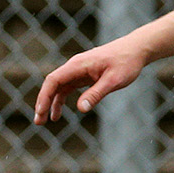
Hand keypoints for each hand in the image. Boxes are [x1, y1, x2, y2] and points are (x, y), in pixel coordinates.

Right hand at [33, 40, 147, 124]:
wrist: (135, 50)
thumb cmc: (125, 62)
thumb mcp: (113, 80)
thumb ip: (96, 94)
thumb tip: (80, 109)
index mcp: (78, 65)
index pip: (53, 80)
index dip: (44, 96)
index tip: (40, 112)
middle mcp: (74, 66)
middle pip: (52, 84)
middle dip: (43, 102)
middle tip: (38, 122)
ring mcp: (78, 70)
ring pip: (58, 87)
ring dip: (50, 103)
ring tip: (46, 120)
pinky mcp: (84, 75)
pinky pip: (67, 88)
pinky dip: (60, 100)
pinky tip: (58, 112)